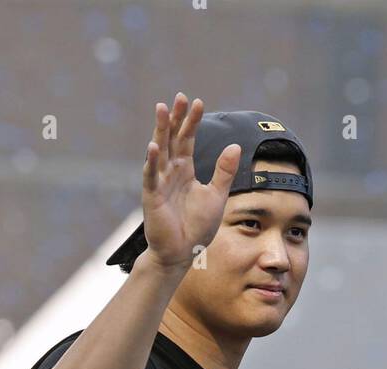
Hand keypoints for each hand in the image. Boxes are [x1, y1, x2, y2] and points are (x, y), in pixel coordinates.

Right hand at [140, 94, 240, 273]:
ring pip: (159, 150)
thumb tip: (235, 145)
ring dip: (160, 130)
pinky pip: (151, 176)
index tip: (198, 102)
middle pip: (172, 138)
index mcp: (185, 169)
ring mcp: (159, 182)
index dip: (192, 121)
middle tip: (180, 97)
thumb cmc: (198, 226)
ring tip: (161, 108)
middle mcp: (170, 171)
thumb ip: (224, 171)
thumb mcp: (216, 196)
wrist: (183, 252)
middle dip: (175, 118)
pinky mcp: (152, 196)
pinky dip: (152, 161)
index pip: (187, 139)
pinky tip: (154, 146)